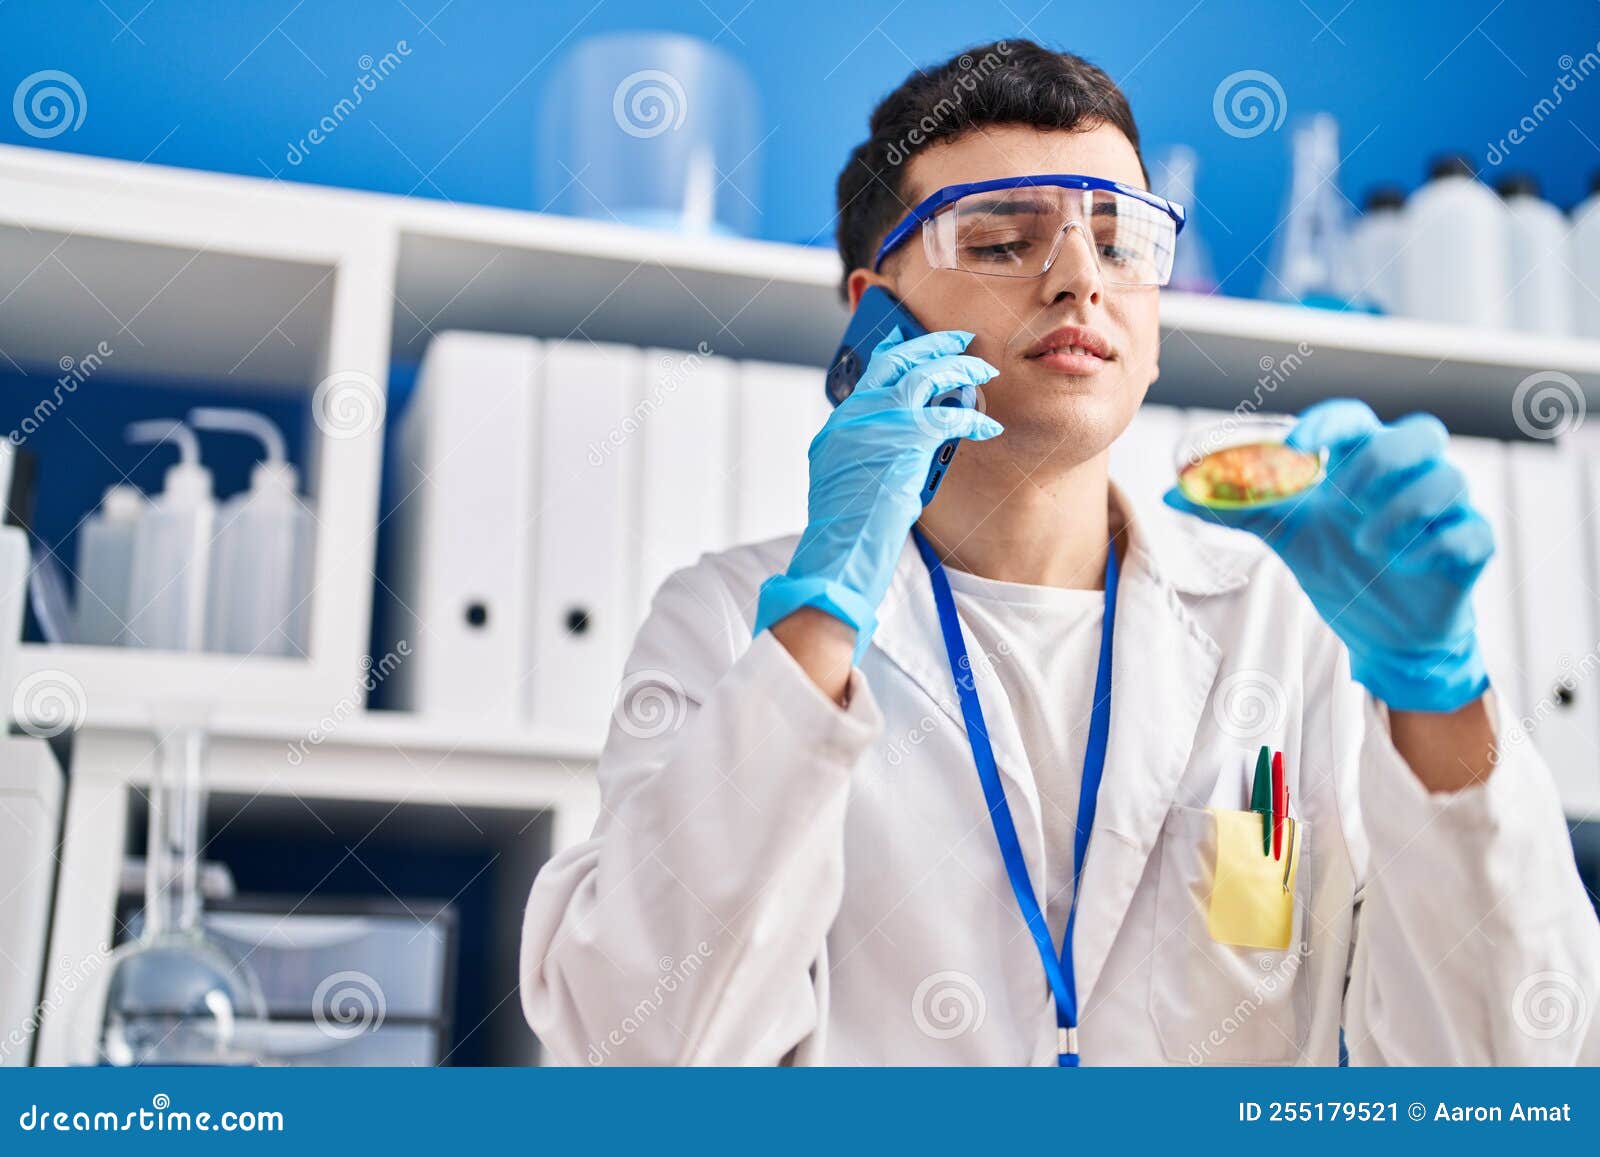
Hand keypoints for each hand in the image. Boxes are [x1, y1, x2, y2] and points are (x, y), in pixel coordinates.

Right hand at [755, 328, 1002, 663]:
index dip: (896, 351)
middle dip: (933, 345)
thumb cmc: (845, 529)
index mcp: (840, 425)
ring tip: (984, 371)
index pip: (871, 373)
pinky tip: (989, 425)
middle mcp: (856, 415)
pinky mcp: (907, 439)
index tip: (910, 338)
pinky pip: (951, 417)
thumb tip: (892, 447)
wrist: (839, 551)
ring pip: (926, 376)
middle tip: (961, 339)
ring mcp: (880, 423)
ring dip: (960, 369)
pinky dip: (975, 419)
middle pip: (898, 361)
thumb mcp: (843, 480)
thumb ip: (863, 453)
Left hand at [1163, 399, 1492, 711]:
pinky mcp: (1471, 547)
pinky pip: (1469, 532)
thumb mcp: (1283, 535)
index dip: (1330, 423)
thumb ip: (1234, 510)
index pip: (1355, 419)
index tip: (1299, 444)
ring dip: (1403, 509)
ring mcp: (1448, 510)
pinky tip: (1403, 566)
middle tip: (1344, 499)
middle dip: (1381, 461)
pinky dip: (1433, 547)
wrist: (1382, 632)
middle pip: (1421, 433)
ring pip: (1448, 479)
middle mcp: (1411, 477)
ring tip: (1365, 545)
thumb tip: (1170, 494)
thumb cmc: (1340, 564)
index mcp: (1366, 461)